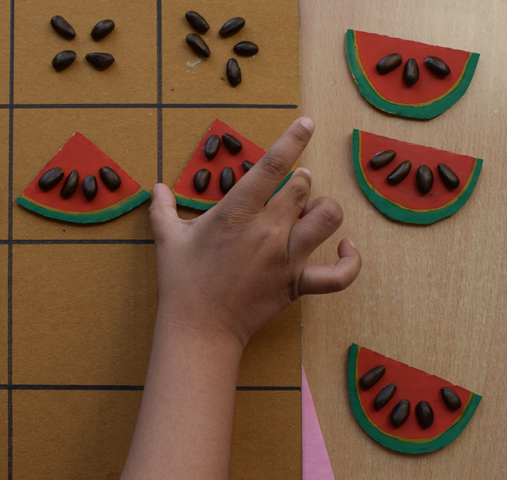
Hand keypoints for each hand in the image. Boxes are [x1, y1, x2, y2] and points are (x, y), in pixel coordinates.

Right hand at [147, 117, 362, 347]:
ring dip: (325, 209)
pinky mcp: (297, 284)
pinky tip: (345, 247)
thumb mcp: (168, 239)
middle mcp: (267, 230)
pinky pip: (339, 275)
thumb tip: (157, 188)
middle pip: (303, 187)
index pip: (272, 166)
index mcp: (236, 213)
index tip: (306, 123)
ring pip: (327, 218)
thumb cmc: (181, 282)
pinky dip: (350, 260)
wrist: (198, 328)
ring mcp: (286, 258)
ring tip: (313, 211)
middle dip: (301, 179)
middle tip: (292, 185)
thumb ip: (163, 209)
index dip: (293, 139)